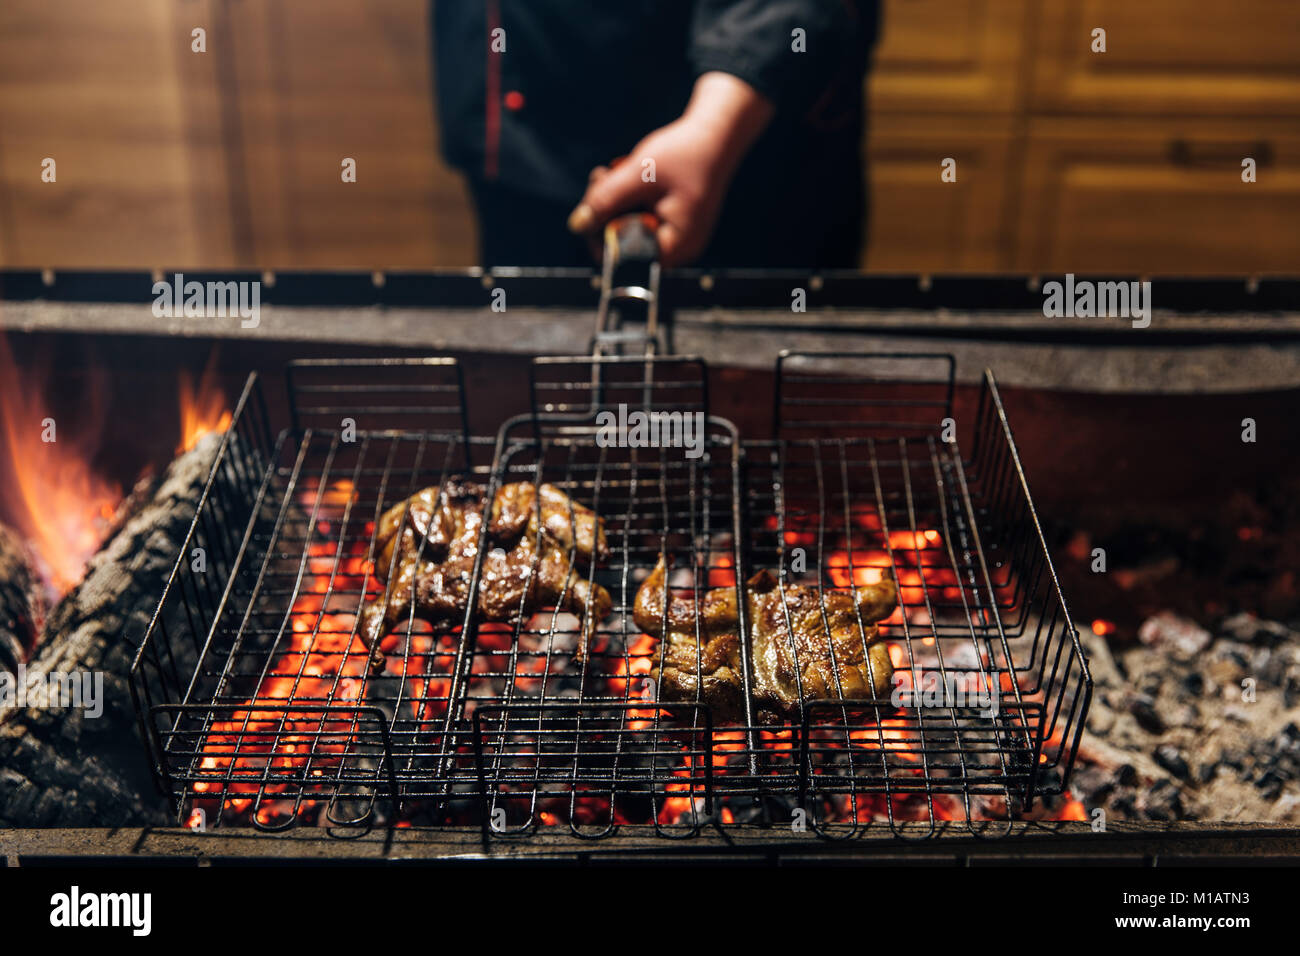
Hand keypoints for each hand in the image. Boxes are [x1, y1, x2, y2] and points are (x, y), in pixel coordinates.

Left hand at [567, 72, 773, 266]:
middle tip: (601, 176)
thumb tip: (576, 225)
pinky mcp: (671, 220)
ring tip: (615, 170)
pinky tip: (629, 175)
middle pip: (624, 244)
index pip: (625, 258)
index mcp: (676, 244)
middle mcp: (677, 247)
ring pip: (629, 228)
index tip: (591, 206)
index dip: (602, 236)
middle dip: (606, 212)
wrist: (717, 133)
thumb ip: (606, 200)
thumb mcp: (639, 174)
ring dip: (615, 200)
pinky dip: (629, 198)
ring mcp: (675, 234)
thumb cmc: (686, 153)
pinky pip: (640, 217)